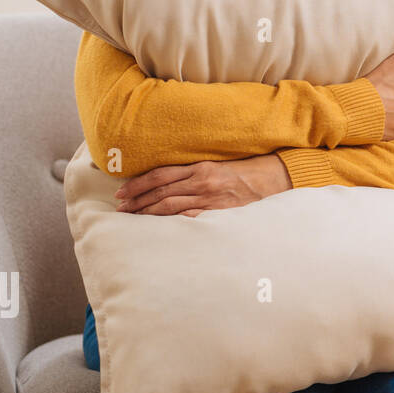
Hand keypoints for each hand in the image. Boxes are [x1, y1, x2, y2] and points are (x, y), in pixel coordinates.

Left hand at [114, 153, 290, 217]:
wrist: (274, 180)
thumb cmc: (245, 172)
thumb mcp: (218, 166)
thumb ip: (194, 173)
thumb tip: (165, 182)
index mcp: (200, 167)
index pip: (160, 175)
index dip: (138, 184)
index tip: (122, 192)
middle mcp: (202, 182)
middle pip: (160, 191)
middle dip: (136, 200)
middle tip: (119, 207)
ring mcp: (210, 199)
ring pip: (170, 206)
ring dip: (147, 212)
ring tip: (131, 217)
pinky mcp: (219, 213)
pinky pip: (188, 219)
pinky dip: (170, 223)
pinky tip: (157, 227)